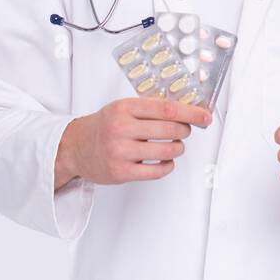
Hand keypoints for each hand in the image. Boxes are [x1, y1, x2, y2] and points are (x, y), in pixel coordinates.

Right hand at [56, 97, 211, 188]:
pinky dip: (168, 165)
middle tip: (186, 130)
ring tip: (175, 146)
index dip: (190, 112)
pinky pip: (157, 171)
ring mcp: (120, 151)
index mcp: (124, 107)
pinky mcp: (121, 172)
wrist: (75, 147)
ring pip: (167, 151)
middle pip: (170, 129)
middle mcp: (121, 128)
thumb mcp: (122, 108)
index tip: (204, 116)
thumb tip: (186, 110)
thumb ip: (149, 108)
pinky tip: (165, 160)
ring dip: (178, 148)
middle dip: (185, 130)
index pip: (166, 108)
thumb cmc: (104, 126)